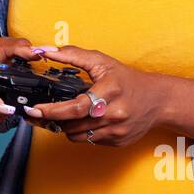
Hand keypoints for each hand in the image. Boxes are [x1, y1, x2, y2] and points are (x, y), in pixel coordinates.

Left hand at [21, 45, 163, 146]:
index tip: (36, 109)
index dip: (53, 110)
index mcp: (110, 92)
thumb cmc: (127, 79)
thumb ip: (73, 55)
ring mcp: (116, 131)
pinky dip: (81, 132)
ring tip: (61, 115)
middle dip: (52, 120)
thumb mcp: (102, 62)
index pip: (77, 107)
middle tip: (38, 113)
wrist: (157, 101)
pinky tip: (82, 121)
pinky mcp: (117, 142)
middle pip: (73, 124)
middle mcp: (115, 114)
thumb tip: (46, 50)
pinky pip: (89, 141)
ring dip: (65, 127)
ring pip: (77, 136)